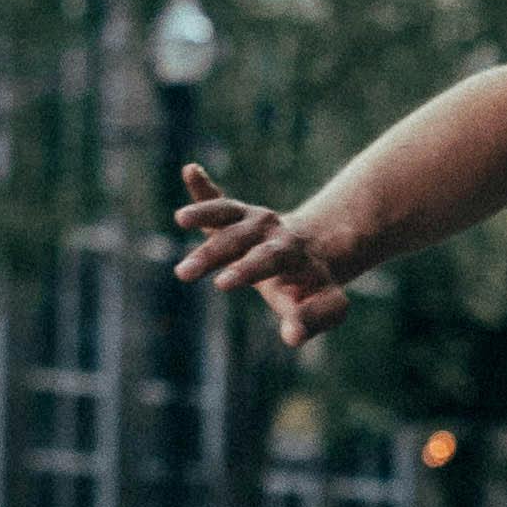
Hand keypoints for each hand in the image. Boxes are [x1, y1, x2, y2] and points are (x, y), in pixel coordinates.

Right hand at [173, 164, 358, 352]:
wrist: (316, 253)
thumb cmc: (316, 287)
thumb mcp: (327, 306)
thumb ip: (312, 319)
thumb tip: (293, 336)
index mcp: (294, 253)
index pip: (268, 258)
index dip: (247, 268)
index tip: (222, 283)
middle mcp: (273, 230)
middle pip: (239, 239)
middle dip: (213, 253)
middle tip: (185, 272)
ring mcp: (254, 220)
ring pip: (227, 215)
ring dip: (203, 214)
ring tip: (180, 219)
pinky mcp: (237, 217)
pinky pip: (219, 201)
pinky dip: (204, 188)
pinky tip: (191, 170)